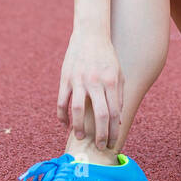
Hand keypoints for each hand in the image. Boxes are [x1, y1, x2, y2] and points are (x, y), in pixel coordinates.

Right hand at [57, 30, 124, 150]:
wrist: (90, 34)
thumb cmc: (107, 56)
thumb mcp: (118, 74)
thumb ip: (119, 96)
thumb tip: (117, 120)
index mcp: (110, 82)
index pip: (114, 113)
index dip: (114, 131)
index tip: (113, 142)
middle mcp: (95, 82)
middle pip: (99, 115)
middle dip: (100, 134)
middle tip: (100, 146)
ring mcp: (78, 80)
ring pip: (77, 110)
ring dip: (78, 127)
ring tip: (81, 137)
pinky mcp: (65, 78)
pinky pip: (62, 101)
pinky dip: (62, 115)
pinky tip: (65, 124)